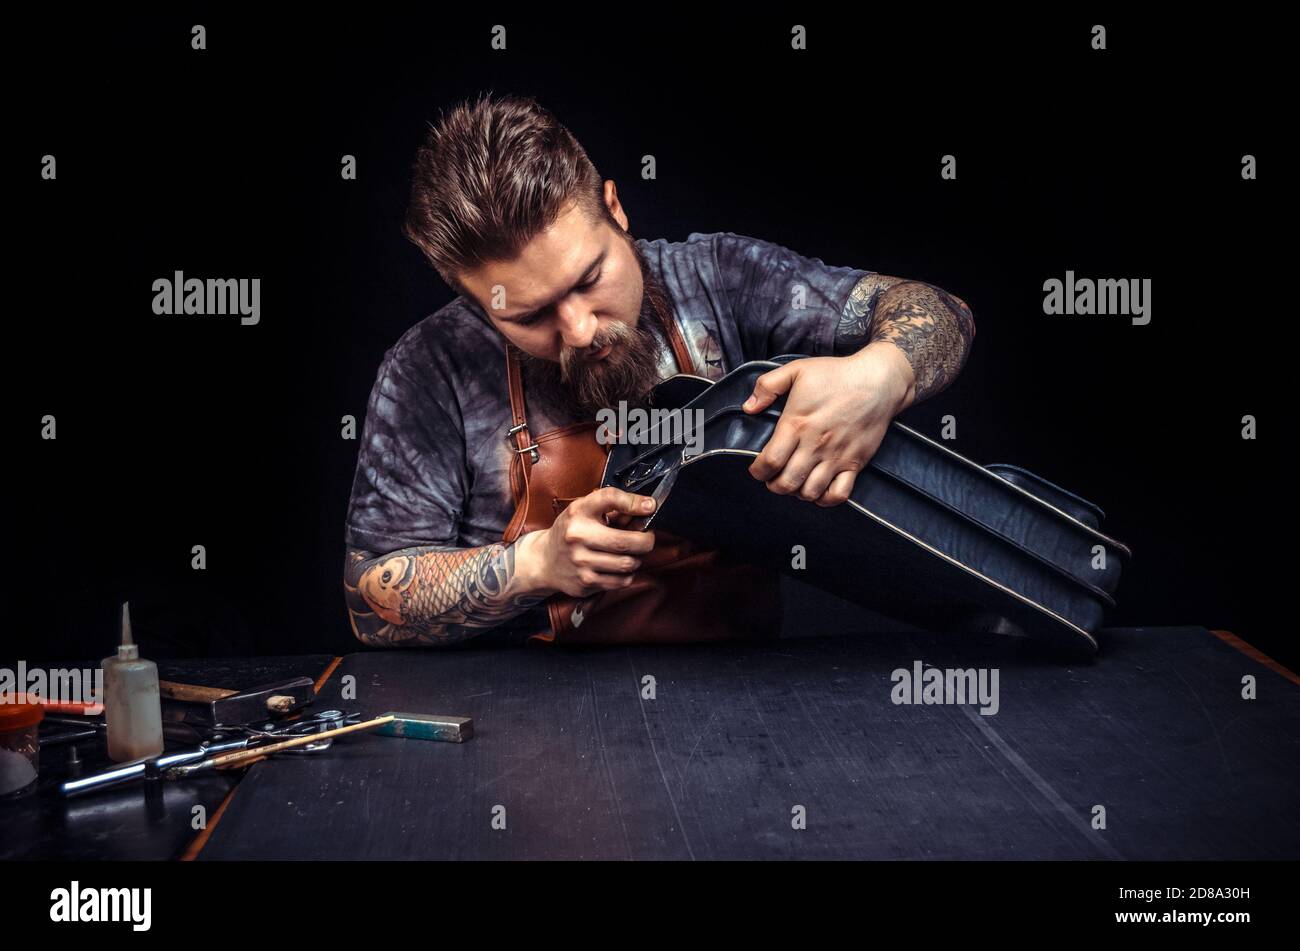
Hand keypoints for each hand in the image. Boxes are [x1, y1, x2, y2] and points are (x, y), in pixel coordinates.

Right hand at [518, 487, 656, 596]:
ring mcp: (581, 562)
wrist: (544, 560)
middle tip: (646, 538)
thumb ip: (614, 507)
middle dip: (646, 540)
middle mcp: (578, 536)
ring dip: (636, 558)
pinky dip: (627, 574)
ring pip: (628, 563)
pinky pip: (621, 581)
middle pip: (627, 541)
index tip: (650, 506)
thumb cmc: (570, 532)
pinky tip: (618, 566)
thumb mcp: (584, 510)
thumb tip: (647, 508)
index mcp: (578, 513)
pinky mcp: (585, 582)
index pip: (610, 498)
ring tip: (629, 553)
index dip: (634, 502)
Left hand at [743, 344, 911, 505]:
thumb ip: (767, 386)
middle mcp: (815, 445)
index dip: (758, 471)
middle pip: (787, 483)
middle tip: (773, 478)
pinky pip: (839, 494)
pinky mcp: (855, 463)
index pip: (770, 462)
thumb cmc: (836, 374)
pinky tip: (818, 490)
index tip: (757, 469)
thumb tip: (748, 407)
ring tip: (795, 482)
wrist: (878, 381)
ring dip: (797, 493)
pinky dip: (825, 499)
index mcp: (797, 424)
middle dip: (774, 485)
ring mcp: (836, 457)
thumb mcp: (796, 370)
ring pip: (810, 492)